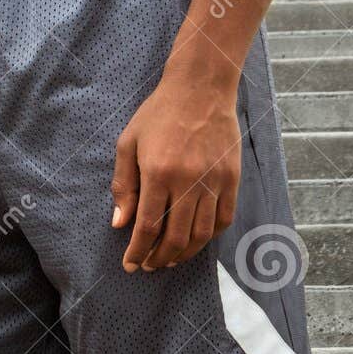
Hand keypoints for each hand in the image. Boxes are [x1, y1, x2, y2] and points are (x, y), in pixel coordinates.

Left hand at [110, 70, 241, 271]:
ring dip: (185, 253)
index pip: (148, 227)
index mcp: (158, 172)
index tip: (130, 265)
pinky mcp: (232, 177)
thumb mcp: (128, 142)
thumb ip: (123, 185)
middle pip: (176, 238)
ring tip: (171, 258)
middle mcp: (188, 181)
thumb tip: (120, 223)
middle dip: (160, 258)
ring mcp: (214, 181)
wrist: (200, 88)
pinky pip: (224, 218)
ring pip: (202, 234)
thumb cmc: (159, 113)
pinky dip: (210, 236)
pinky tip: (196, 238)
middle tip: (150, 265)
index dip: (138, 252)